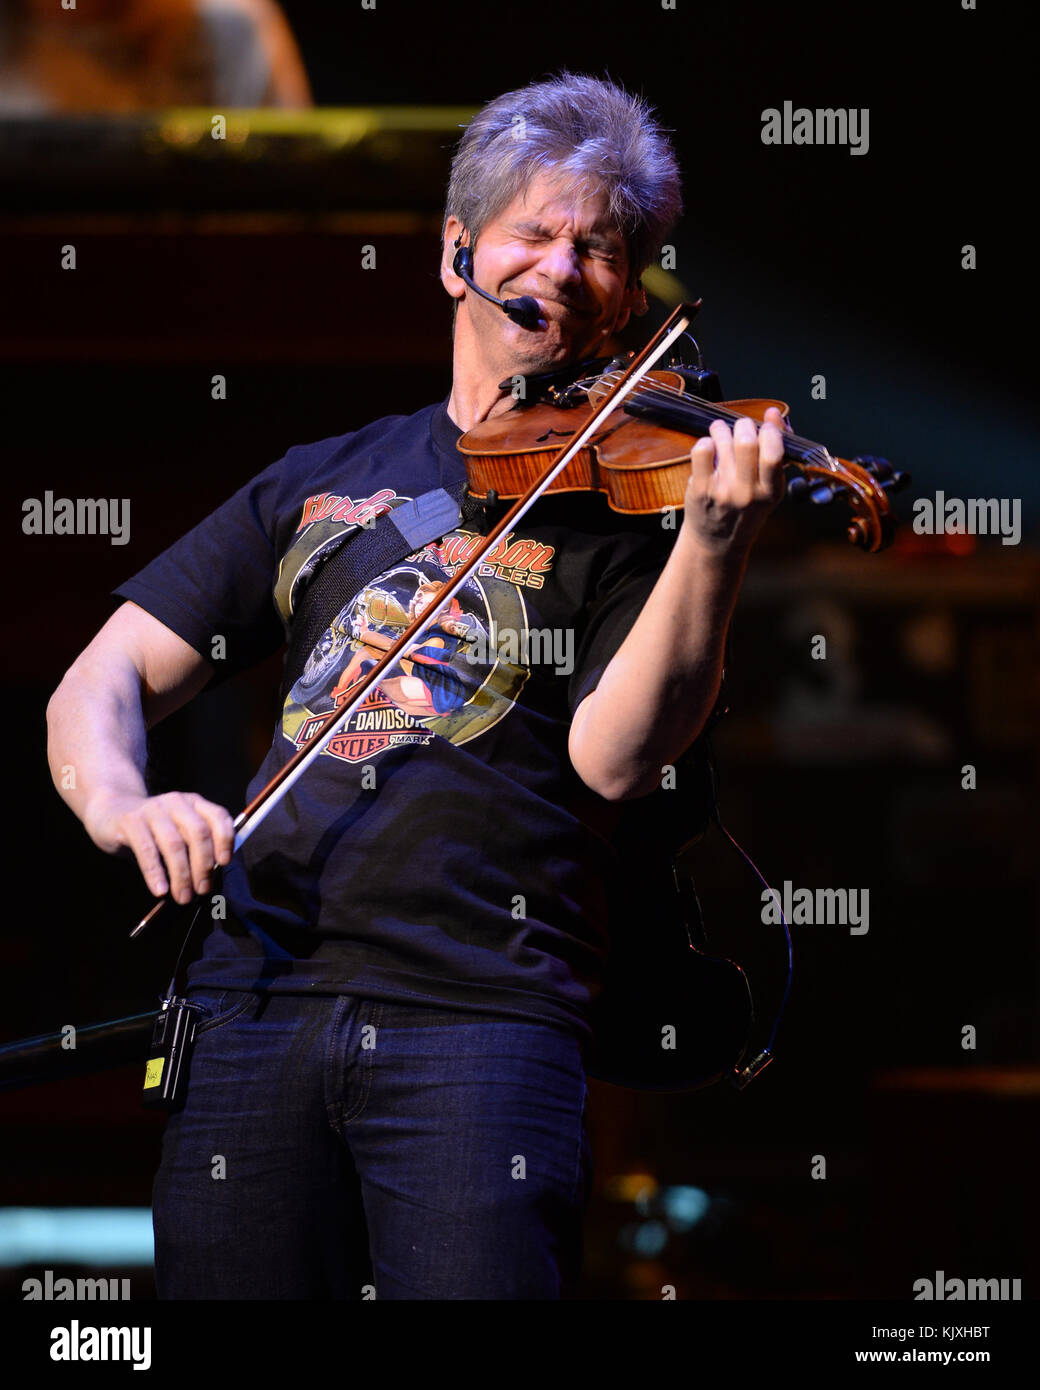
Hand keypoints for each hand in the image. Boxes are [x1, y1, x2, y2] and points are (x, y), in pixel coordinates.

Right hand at [84, 788, 234, 904]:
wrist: (110, 810)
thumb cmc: (152, 828)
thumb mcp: (177, 831)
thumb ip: (194, 847)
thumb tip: (208, 879)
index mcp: (194, 803)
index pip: (218, 817)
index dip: (225, 840)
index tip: (224, 864)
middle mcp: (176, 802)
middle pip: (198, 833)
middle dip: (203, 865)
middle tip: (203, 889)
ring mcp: (153, 810)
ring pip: (174, 843)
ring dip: (181, 874)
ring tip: (183, 896)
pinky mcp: (130, 821)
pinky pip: (147, 849)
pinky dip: (155, 872)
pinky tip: (160, 890)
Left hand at [682, 407, 787, 557]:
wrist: (717, 541)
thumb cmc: (746, 508)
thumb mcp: (769, 485)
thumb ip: (776, 448)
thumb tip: (773, 412)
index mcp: (770, 491)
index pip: (774, 452)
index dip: (770, 430)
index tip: (765, 426)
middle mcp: (747, 493)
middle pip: (747, 442)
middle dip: (744, 425)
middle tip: (741, 427)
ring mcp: (722, 492)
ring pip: (723, 441)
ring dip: (722, 429)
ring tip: (720, 431)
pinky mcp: (700, 490)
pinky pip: (702, 451)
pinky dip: (705, 441)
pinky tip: (708, 447)